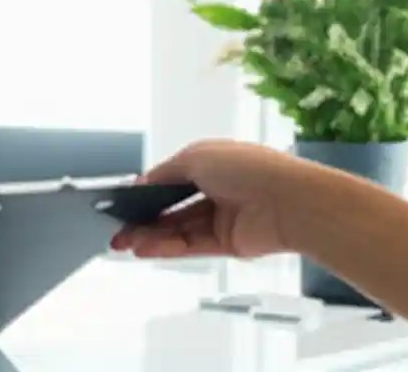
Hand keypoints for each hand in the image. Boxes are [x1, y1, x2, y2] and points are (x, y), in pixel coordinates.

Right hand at [110, 140, 304, 259]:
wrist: (290, 201)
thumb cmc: (247, 169)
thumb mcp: (195, 157)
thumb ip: (164, 173)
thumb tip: (142, 182)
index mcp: (211, 164)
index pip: (171, 180)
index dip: (147, 191)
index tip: (124, 202)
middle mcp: (216, 190)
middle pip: (172, 208)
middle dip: (143, 219)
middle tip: (117, 231)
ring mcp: (222, 218)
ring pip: (179, 229)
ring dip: (151, 236)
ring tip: (124, 243)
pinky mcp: (229, 244)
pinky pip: (192, 246)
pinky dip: (168, 248)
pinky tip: (145, 249)